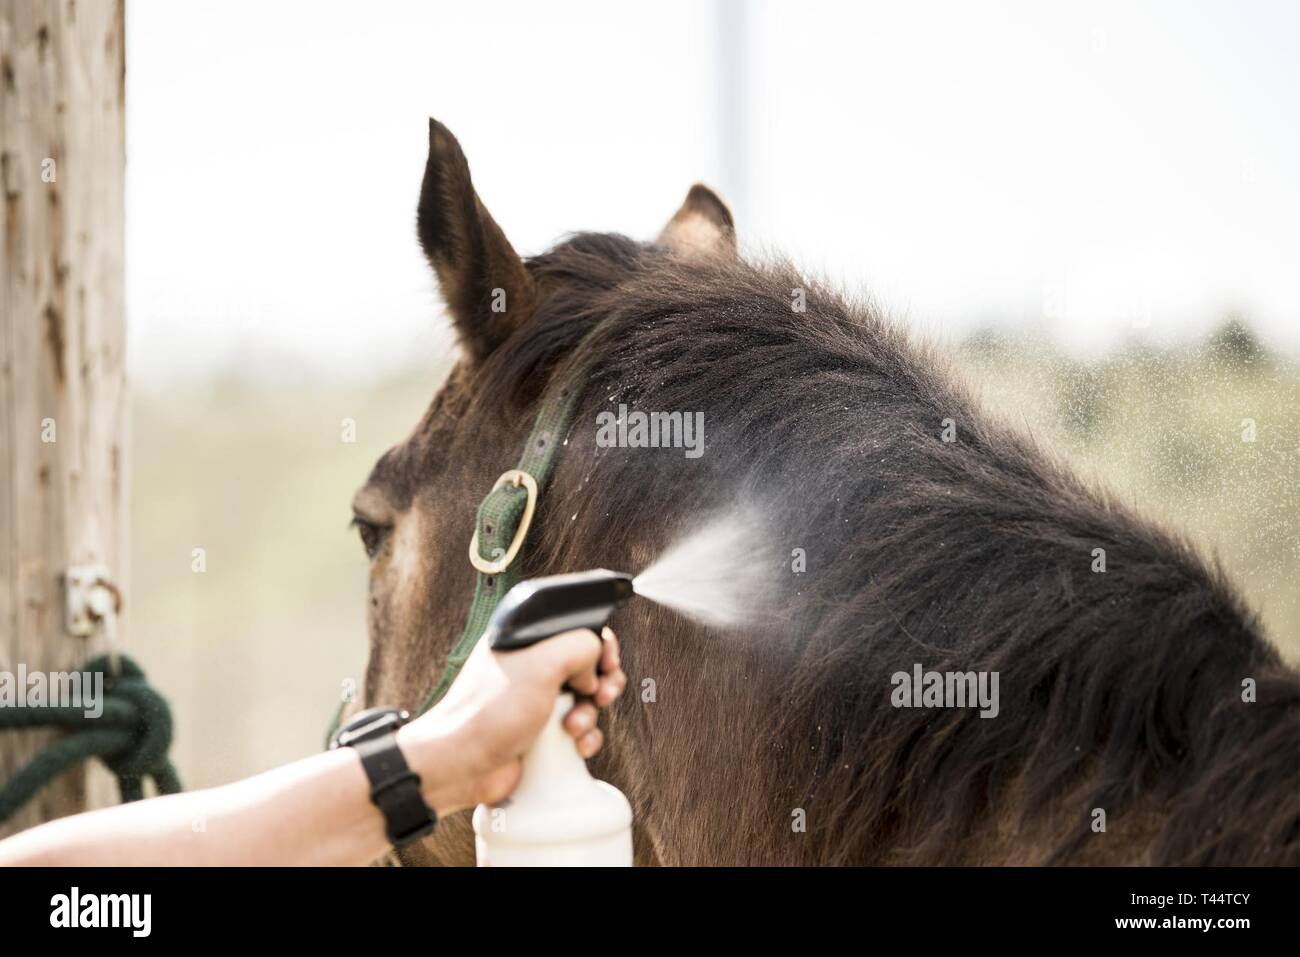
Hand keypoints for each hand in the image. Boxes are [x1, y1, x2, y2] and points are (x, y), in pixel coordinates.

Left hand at [398, 627, 625, 814]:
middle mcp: (532, 666)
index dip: (599, 643)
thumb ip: (580, 646)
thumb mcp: (541, 664)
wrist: (462, 765)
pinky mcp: (543, 731)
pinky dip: (585, 737)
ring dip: (590, 713)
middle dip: (602, 681)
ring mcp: (537, 700)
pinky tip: (576, 745)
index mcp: (525, 640)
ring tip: (574, 726)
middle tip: (601, 694)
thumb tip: (594, 667)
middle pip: (588, 665)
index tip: (607, 660)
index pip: (575, 628)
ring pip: (587, 699)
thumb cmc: (489, 712)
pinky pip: (579, 729)